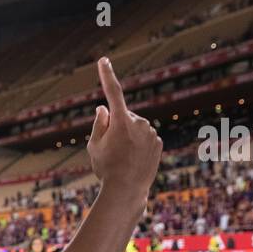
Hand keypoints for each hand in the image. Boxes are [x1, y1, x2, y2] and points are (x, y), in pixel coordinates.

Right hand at [87, 57, 161, 195]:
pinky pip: (145, 138)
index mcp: (120, 121)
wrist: (127, 191)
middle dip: (116, 126)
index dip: (107, 75)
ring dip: (128, 136)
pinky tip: (134, 161)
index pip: (113, 92)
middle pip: (123, 116)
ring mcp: (151, 132)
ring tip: (123, 158)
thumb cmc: (106, 169)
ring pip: (135, 128)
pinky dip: (139, 145)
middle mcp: (139, 122)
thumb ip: (99, 123)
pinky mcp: (158, 142)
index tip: (104, 61)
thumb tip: (104, 107)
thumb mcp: (93, 146)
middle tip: (111, 149)